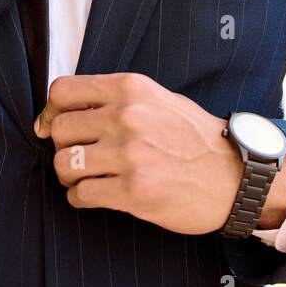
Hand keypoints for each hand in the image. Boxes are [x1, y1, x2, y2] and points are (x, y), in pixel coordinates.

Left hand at [34, 73, 285, 235]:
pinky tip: (96, 193)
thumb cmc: (194, 137)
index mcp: (130, 89)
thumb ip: (114, 98)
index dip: (51, 112)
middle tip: (78, 155)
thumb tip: (61, 110)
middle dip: (63, 146)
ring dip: (70, 174)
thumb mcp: (157, 98)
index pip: (63, 91)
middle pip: (60, 130)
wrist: (235, 175)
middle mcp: (127, 117)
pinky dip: (81, 197)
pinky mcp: (133, 190)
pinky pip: (81, 194)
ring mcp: (130, 155)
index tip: (51, 126)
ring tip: (87, 176)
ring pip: (65, 164)